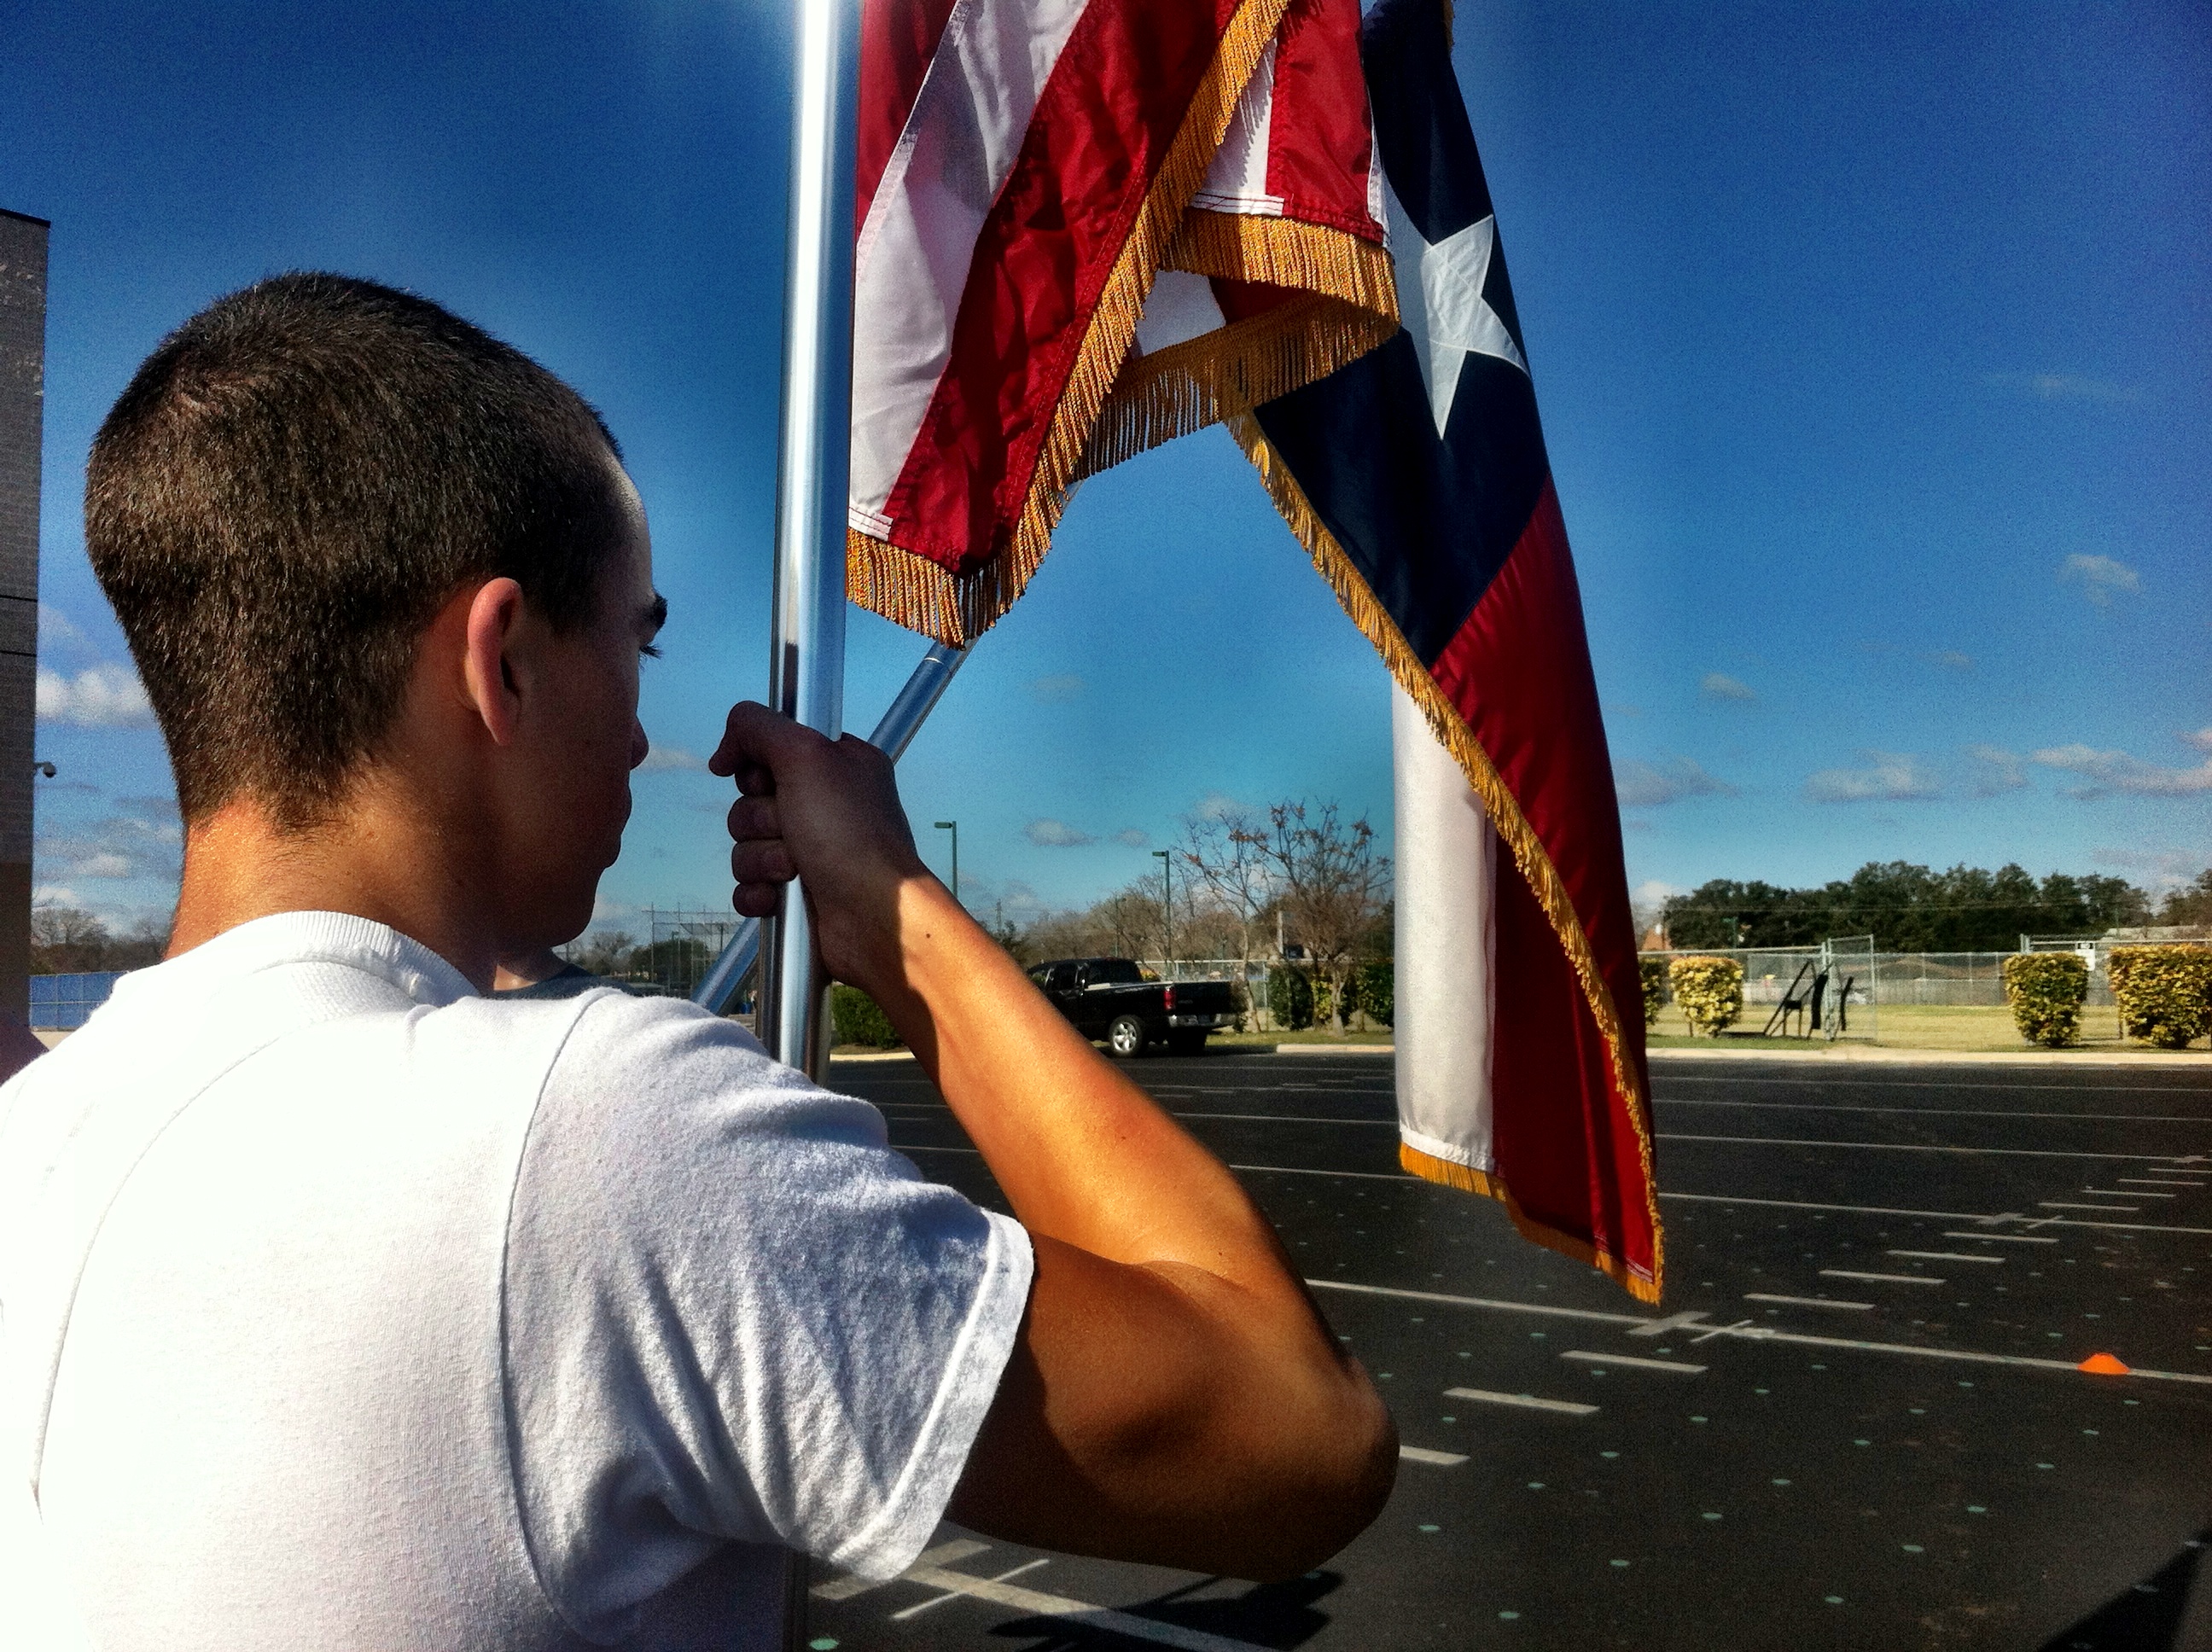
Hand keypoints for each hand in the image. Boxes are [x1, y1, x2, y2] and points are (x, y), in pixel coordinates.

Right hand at [707, 701, 931, 987]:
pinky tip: (778, 897)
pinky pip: (747, 886)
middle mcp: (825, 806)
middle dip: (760, 819)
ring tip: (794, 869)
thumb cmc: (850, 835)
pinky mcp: (794, 894)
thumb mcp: (807, 754)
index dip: (758, 767)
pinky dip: (756, 892)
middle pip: (751, 800)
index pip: (771, 750)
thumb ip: (759, 728)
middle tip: (791, 829)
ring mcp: (810, 852)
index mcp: (838, 766)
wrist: (872, 917)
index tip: (767, 780)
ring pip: (745, 844)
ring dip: (760, 858)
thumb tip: (726, 748)